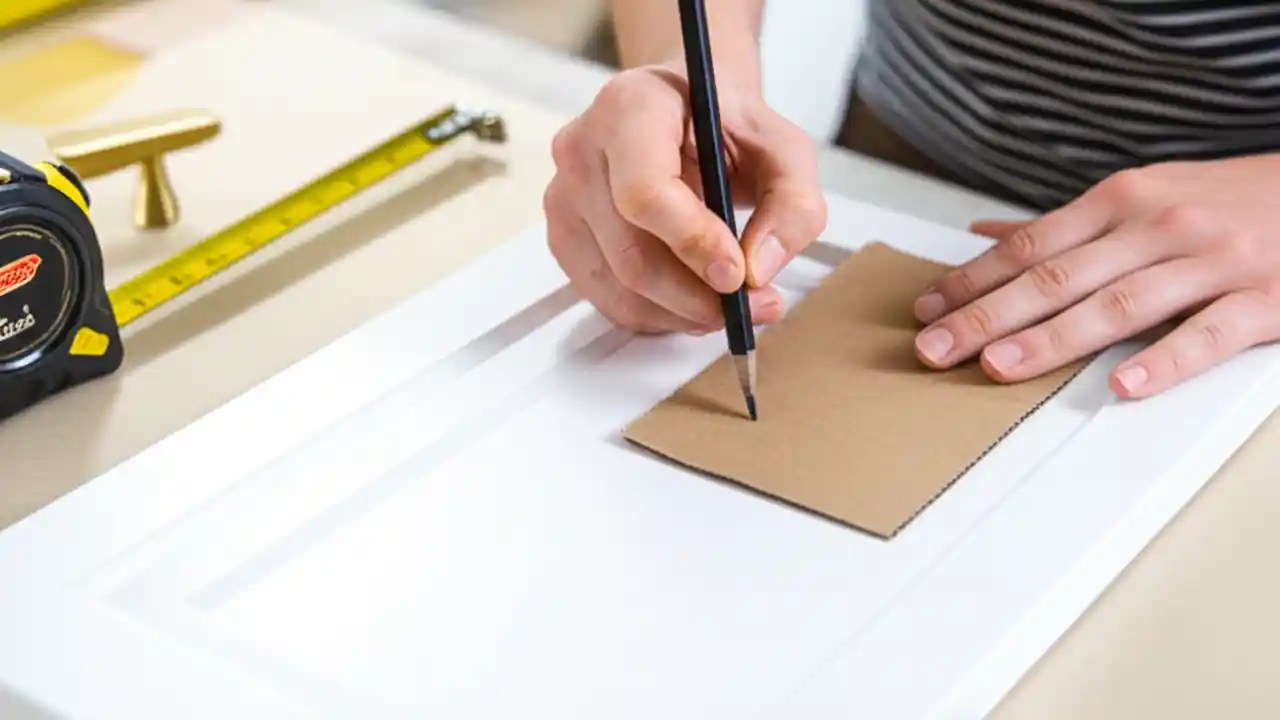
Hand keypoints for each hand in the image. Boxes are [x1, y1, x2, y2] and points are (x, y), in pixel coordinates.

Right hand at [543, 65, 826, 333]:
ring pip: (620, 287)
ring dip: (682, 314)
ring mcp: (564, 198)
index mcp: (630, 108)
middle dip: (696, 296)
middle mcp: (582, 150)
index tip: (737, 275)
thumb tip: (757, 270)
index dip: (692, 243)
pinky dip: (659, 315)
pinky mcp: (564, 238)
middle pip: (632, 254)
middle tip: (751, 307)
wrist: (681, 113)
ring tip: (731, 306)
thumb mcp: (785, 151)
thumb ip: (793, 206)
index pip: (644, 192)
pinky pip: (608, 299)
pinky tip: (692, 300)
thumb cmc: (727, 126)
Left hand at [913, 156, 1279, 397]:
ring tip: (997, 366)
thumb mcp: (1142, 195)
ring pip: (1119, 305)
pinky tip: (1122, 387)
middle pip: (1057, 277)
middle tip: (934, 348)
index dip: (973, 281)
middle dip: (986, 315)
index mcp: (1122, 201)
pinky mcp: (1264, 299)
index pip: (1030, 247)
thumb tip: (985, 235)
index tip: (926, 311)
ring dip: (1052, 338)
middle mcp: (1158, 226)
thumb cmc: (1222, 202)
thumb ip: (1064, 226)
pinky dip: (1164, 361)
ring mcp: (1211, 262)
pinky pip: (1208, 333)